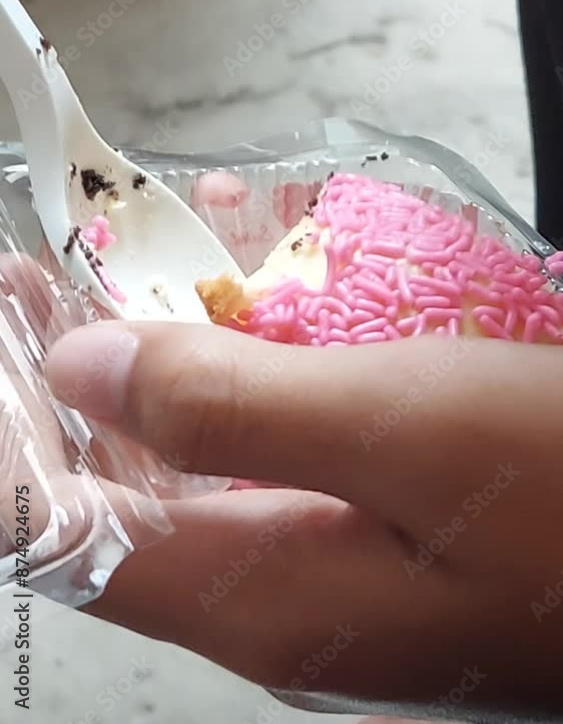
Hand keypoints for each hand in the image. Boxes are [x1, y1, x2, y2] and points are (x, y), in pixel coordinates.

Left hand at [46, 321, 562, 714]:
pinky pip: (268, 457)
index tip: (0, 319)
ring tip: (117, 275)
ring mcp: (327, 566)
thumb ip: (231, 407)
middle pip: (121, 495)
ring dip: (148, 374)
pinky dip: (234, 383)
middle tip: (38, 277)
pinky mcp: (372, 530)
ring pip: (192, 470)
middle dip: (66, 386)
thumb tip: (81, 366)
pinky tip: (243, 319)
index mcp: (256, 593)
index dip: (10, 439)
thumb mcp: (401, 431)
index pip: (68, 530)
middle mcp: (274, 594)